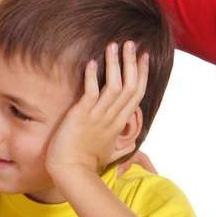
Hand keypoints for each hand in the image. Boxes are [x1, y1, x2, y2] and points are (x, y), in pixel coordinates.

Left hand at [45, 42, 148, 183]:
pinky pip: (91, 93)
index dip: (141, 74)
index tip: (144, 56)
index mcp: (119, 124)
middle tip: (132, 43)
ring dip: (114, 65)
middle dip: (132, 63)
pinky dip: (92, 77)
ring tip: (114, 45)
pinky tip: (92, 62)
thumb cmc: (87, 163)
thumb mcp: (110, 152)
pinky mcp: (82, 115)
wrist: (71, 173)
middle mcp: (112, 118)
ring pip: (114, 86)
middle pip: (130, 87)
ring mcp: (98, 116)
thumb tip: (131, 144)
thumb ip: (122, 145)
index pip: (136, 94)